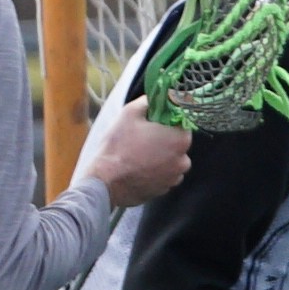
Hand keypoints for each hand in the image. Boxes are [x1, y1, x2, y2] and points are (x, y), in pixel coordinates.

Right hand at [78, 106, 193, 209]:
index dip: (168, 120)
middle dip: (164, 139)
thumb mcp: (130, 113)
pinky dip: (155, 171)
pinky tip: (139, 167)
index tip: (154, 121)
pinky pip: (163, 175)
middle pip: (177, 143)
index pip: (182, 123)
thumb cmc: (119, 146)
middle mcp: (183, 161)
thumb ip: (148, 102)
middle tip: (143, 137)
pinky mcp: (163, 191)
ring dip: (160, 156)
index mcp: (180, 139)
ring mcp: (174, 178)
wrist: (105, 182)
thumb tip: (155, 98)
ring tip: (139, 154)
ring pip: (171, 160)